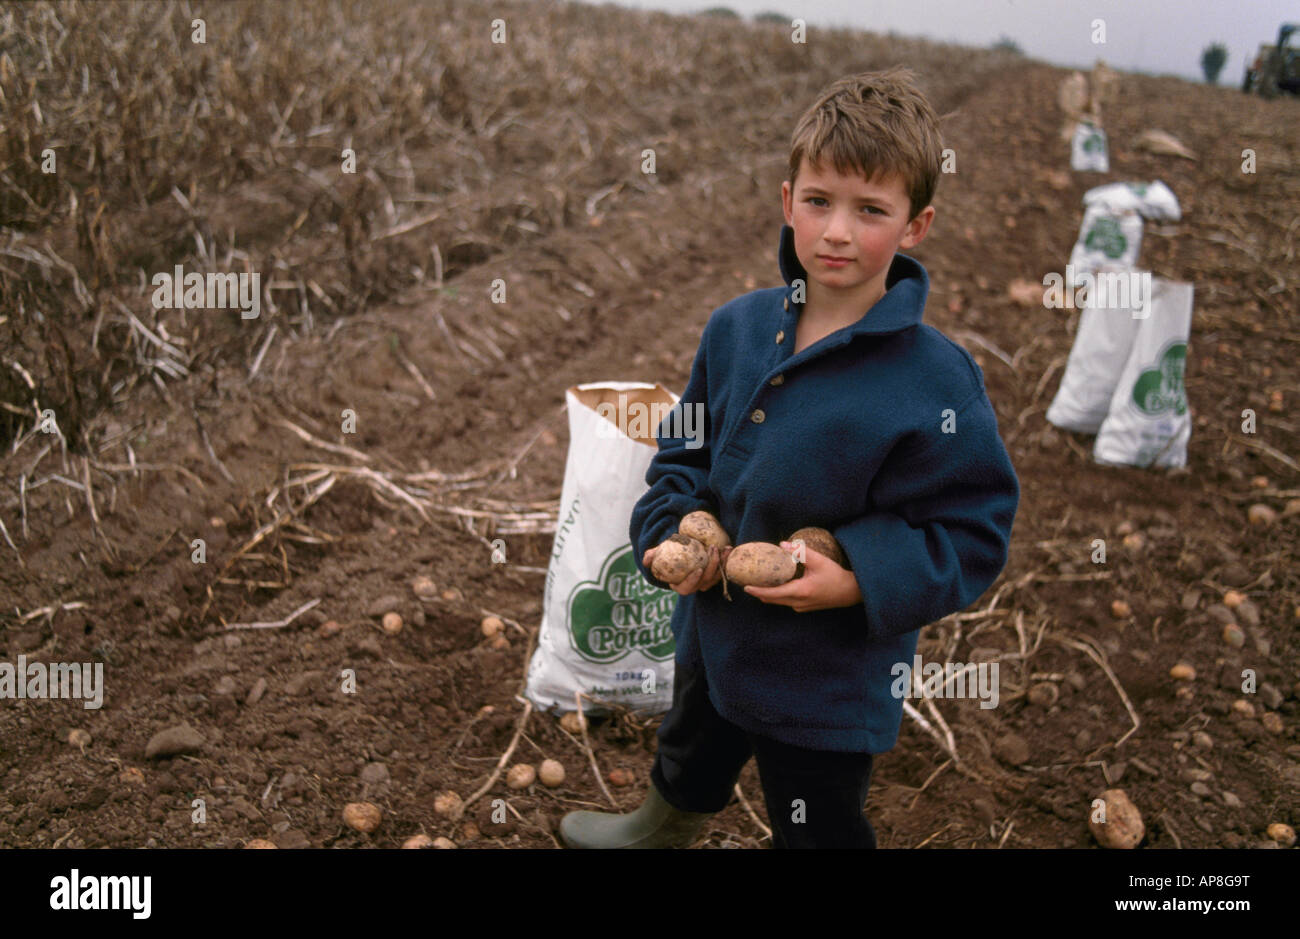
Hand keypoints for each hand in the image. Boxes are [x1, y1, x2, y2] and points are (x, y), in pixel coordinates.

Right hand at [643, 544, 726, 595]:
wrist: (681, 549)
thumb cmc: (668, 553)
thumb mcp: (658, 554)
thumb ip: (651, 557)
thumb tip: (646, 561)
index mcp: (681, 585)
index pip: (687, 588)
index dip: (693, 581)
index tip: (698, 569)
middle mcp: (695, 585)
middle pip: (705, 582)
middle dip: (712, 567)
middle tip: (712, 550)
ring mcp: (707, 580)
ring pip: (716, 576)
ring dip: (722, 563)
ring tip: (724, 548)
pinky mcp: (716, 573)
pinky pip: (723, 569)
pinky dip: (726, 560)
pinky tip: (728, 548)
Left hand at [742, 541, 861, 611]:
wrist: (850, 592)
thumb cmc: (835, 575)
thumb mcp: (819, 560)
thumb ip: (800, 552)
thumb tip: (782, 545)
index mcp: (800, 591)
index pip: (774, 593)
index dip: (758, 591)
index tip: (745, 587)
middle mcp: (798, 603)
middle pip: (772, 599)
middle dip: (758, 592)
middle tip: (746, 583)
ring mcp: (801, 607)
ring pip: (778, 602)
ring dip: (767, 594)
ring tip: (757, 583)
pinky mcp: (804, 607)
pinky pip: (785, 602)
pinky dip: (777, 595)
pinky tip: (775, 585)